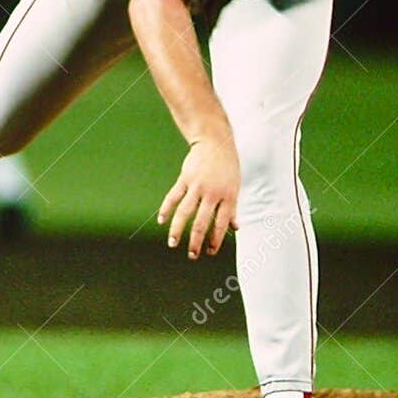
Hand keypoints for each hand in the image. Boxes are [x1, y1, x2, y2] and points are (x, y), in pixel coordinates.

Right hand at [158, 137, 239, 259]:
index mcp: (228, 197)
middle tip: (192, 255)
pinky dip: (166, 209)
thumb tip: (235, 228)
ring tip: (172, 243)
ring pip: (184, 212)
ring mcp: (197, 185)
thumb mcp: (235, 186)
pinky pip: (173, 196)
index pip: (220, 224)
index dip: (215, 241)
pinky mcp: (185, 178)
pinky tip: (161, 221)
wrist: (215, 142)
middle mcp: (212, 193)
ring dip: (177, 229)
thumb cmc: (228, 167)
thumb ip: (232, 208)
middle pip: (201, 222)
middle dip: (195, 242)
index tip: (210, 252)